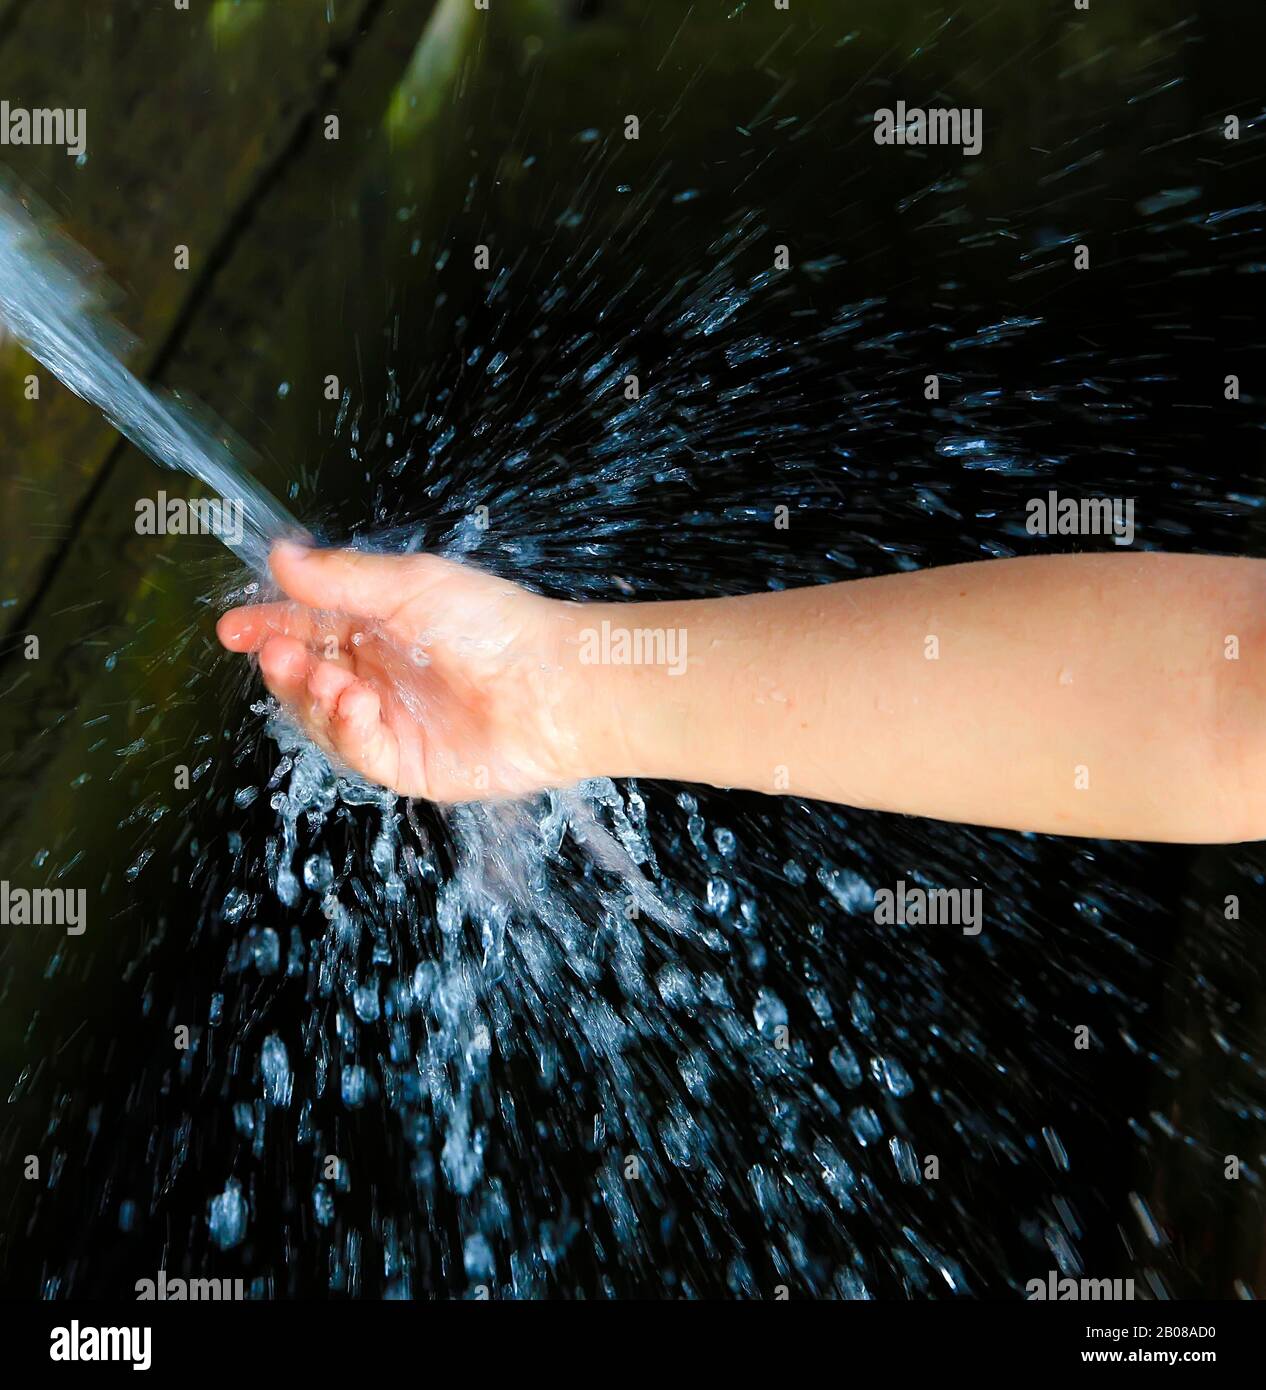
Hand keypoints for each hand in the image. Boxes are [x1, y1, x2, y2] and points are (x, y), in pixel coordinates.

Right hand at [216, 543, 579, 801]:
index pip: (309, 626)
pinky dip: (347, 729)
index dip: (269, 626)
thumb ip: (342, 578)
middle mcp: (381, 673)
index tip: (232, 628)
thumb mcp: (411, 586)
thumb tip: (279, 556)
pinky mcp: (408, 763)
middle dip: (284, 665)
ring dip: (313, 698)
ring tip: (331, 679)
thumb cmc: (492, 624)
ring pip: (323, 717)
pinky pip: (357, 752)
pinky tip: (358, 705)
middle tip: (277, 654)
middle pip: (306, 675)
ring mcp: (393, 720)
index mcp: (381, 625)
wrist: (553, 685)